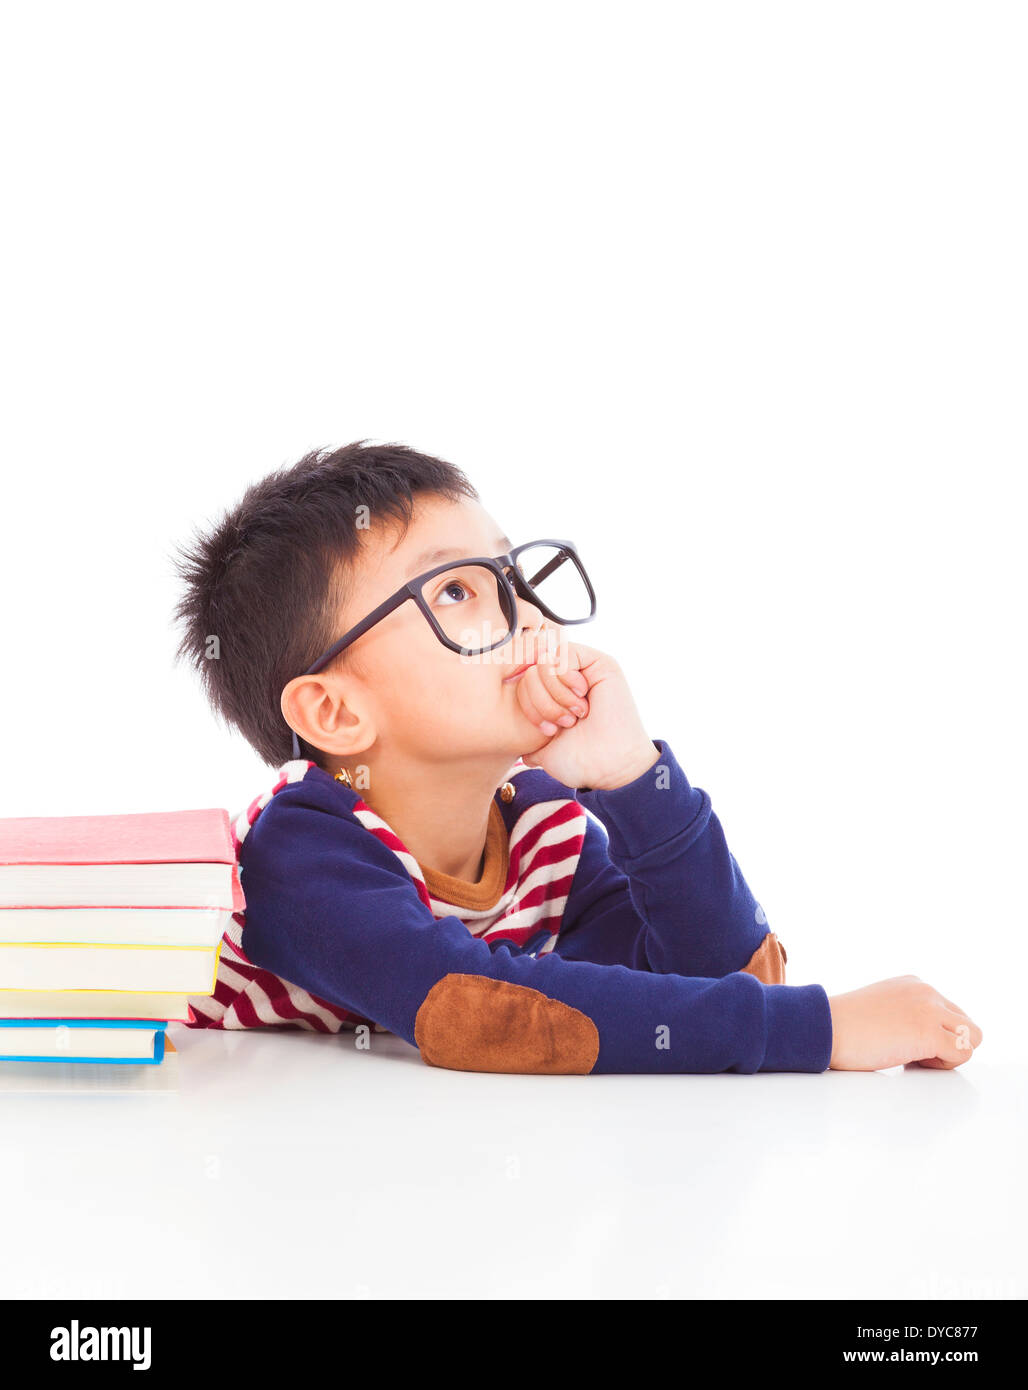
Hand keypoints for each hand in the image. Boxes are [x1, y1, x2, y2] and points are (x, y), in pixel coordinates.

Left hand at [516, 639, 660, 790]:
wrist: (610, 766)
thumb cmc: (580, 761)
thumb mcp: (541, 748)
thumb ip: (525, 733)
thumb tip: (507, 737)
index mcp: (552, 697)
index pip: (521, 684)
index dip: (528, 706)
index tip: (550, 731)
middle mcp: (566, 681)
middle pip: (529, 671)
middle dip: (543, 702)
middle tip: (566, 722)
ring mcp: (582, 669)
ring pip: (544, 661)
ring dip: (556, 693)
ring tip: (577, 712)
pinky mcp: (597, 662)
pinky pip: (563, 652)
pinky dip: (566, 677)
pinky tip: (582, 696)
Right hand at [827, 976, 982, 1069]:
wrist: (824, 1027)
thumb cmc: (843, 1026)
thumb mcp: (881, 1007)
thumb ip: (906, 1012)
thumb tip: (923, 1037)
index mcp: (914, 984)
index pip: (950, 1012)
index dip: (934, 1035)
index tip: (906, 1042)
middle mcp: (926, 991)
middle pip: (966, 1024)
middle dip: (946, 1043)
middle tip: (913, 1054)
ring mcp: (930, 1010)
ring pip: (972, 1037)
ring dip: (949, 1053)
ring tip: (916, 1058)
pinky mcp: (929, 1032)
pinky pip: (963, 1053)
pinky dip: (943, 1064)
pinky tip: (912, 1061)